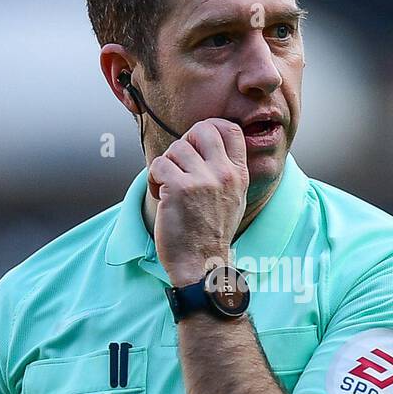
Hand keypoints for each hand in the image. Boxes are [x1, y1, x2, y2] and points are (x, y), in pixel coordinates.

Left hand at [149, 118, 248, 285]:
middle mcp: (224, 174)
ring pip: (176, 148)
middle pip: (202, 129)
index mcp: (239, 175)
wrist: (202, 264)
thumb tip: (207, 141)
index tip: (197, 145)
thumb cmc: (211, 234)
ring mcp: (202, 180)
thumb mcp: (233, 198)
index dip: (209, 128)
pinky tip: (160, 195)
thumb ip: (226, 170)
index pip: (231, 129)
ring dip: (166, 166)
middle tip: (179, 163)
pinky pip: (159, 164)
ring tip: (169, 187)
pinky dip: (154, 179)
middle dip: (185, 141)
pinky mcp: (179, 189)